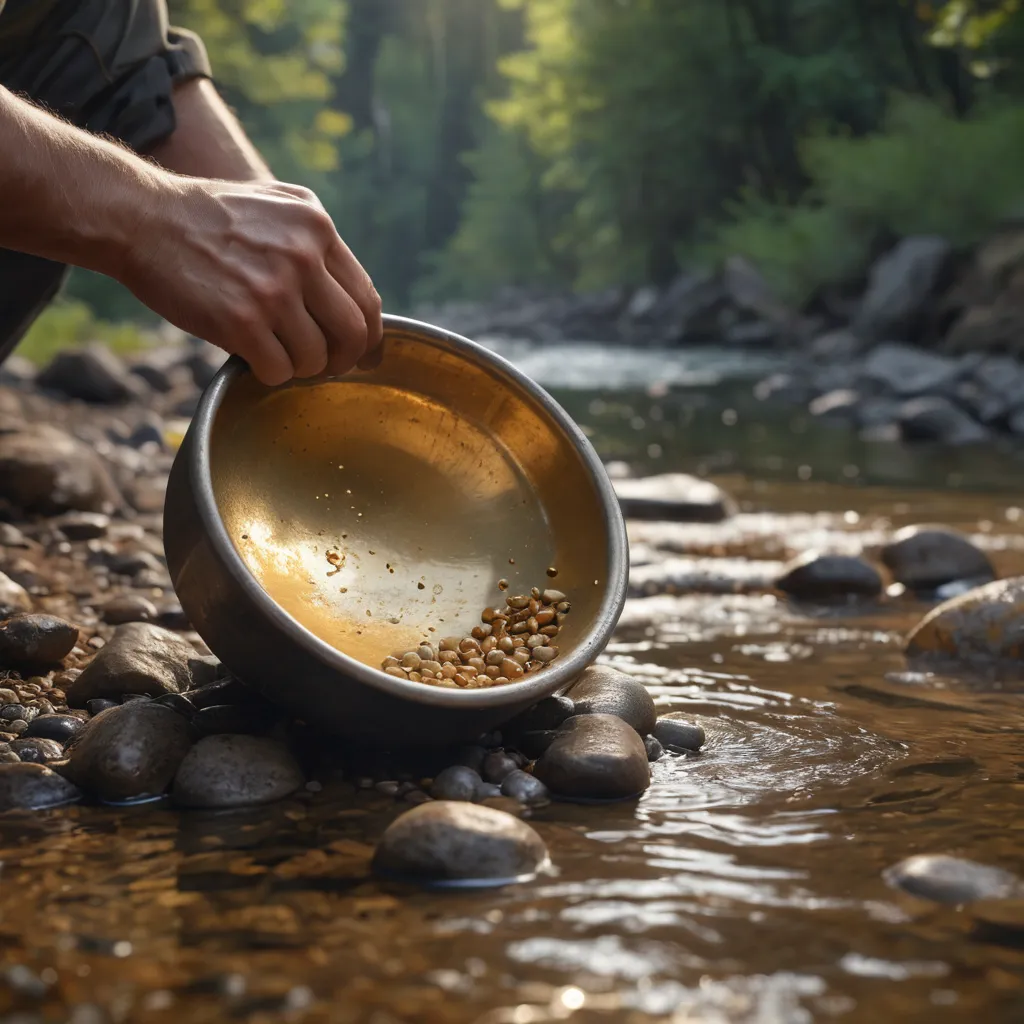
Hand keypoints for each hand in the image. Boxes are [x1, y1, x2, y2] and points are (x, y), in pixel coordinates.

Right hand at [117, 177, 381, 385]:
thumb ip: (314, 241)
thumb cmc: (207, 218)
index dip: (370, 336)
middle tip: (327, 368)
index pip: (367, 298)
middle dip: (344, 361)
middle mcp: (303, 256)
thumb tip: (354, 297)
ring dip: (301, 368)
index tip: (363, 355)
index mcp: (317, 227)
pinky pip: (279, 371)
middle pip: (354, 334)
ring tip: (278, 355)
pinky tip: (255, 359)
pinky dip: (271, 375)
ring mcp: (273, 290)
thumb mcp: (273, 205)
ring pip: (316, 358)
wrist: (140, 218)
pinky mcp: (240, 321)